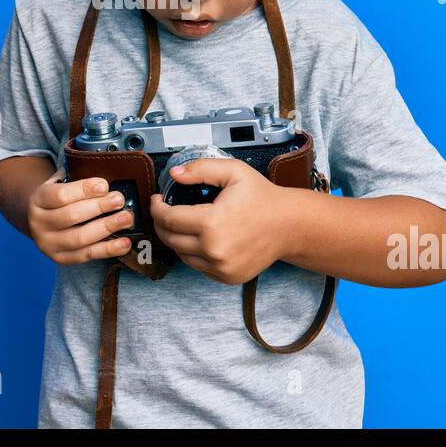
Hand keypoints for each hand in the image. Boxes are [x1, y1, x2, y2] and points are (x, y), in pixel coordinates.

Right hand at [27, 171, 133, 264]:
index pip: (61, 195)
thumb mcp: (59, 184)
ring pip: (80, 238)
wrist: (41, 221)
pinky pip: (87, 255)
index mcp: (38, 199)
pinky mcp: (61, 258)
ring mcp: (48, 244)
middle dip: (99, 207)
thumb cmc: (58, 199)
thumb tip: (104, 183)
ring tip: (126, 219)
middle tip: (119, 200)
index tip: (104, 186)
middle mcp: (39, 223)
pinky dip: (108, 249)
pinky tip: (124, 243)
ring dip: (106, 228)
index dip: (84, 190)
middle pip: (71, 216)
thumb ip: (76, 180)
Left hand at [150, 158, 293, 284]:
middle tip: (165, 211)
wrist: (289, 225)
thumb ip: (200, 169)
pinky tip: (202, 238)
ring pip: (181, 255)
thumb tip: (175, 174)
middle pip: (170, 239)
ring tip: (184, 224)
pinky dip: (194, 253)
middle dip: (162, 223)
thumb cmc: (262, 198)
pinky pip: (198, 266)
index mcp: (211, 223)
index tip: (157, 200)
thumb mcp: (233, 172)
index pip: (167, 219)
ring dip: (177, 239)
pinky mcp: (226, 277)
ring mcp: (220, 267)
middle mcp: (213, 250)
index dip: (157, 208)